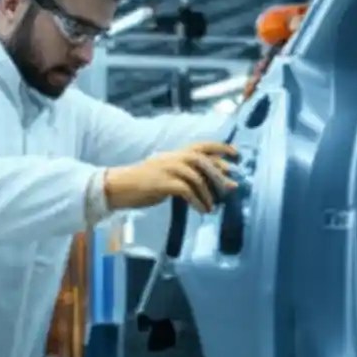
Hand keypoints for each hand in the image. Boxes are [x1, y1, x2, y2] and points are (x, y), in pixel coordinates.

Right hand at [104, 142, 238, 213]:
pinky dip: (197, 201)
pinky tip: (201, 210)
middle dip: (219, 173)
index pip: (202, 146)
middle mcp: (173, 157)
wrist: (119, 187)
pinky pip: (187, 191)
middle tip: (230, 187)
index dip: (221, 148)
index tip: (236, 155)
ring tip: (212, 207)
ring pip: (196, 177)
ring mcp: (167, 169)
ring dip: (208, 193)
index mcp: (175, 153)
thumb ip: (186, 173)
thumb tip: (210, 182)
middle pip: (202, 160)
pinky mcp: (163, 183)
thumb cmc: (143, 182)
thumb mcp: (166, 172)